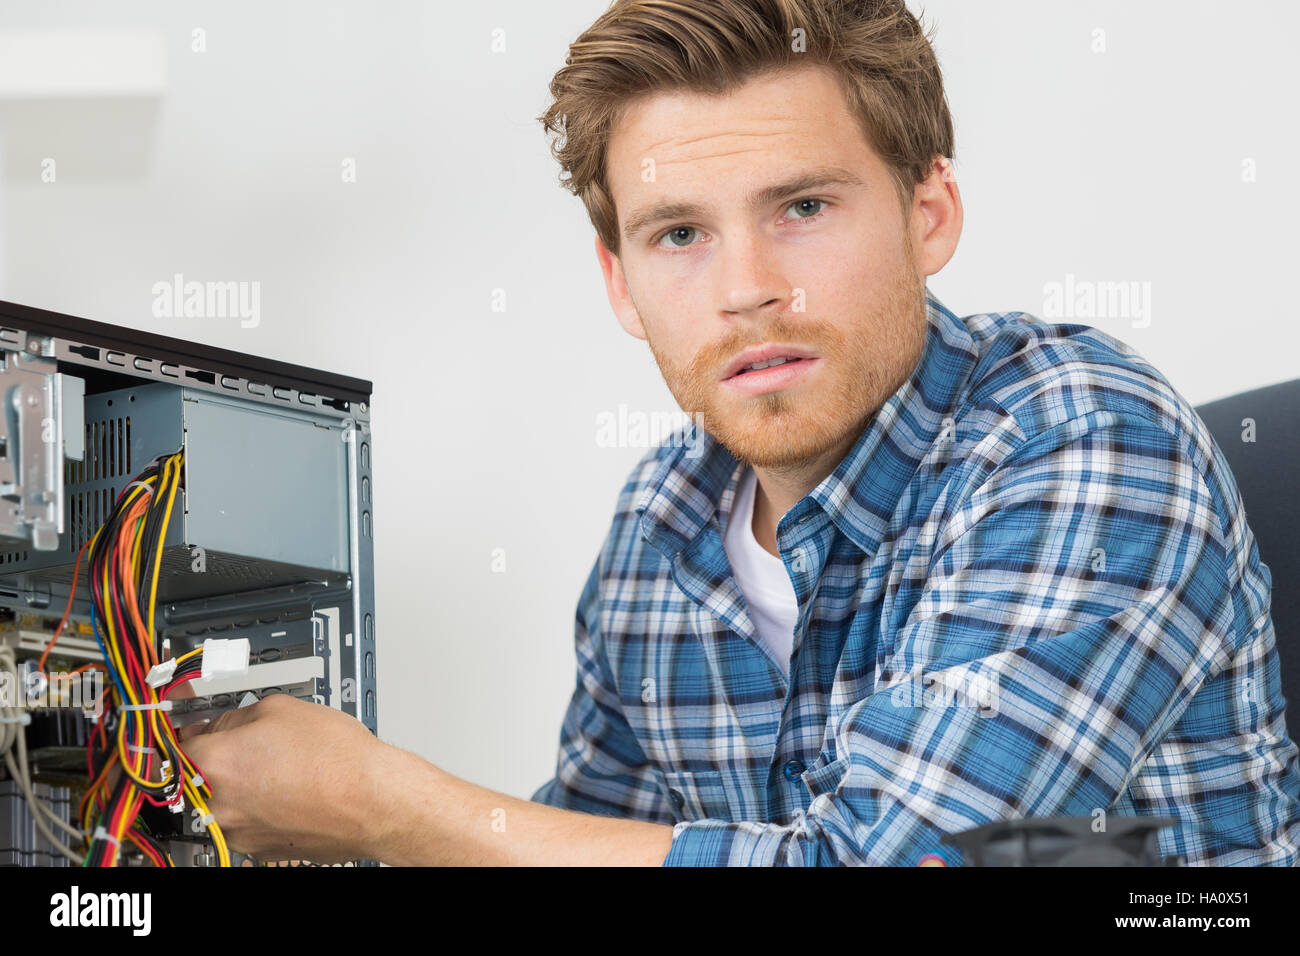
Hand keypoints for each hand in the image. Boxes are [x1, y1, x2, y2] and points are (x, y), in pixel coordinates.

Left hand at [181, 693, 388, 863]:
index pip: (174, 748)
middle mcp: (218, 806)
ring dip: (242, 785)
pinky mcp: (262, 850)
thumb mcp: (280, 707)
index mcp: (214, 765)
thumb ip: (237, 715)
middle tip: (249, 744)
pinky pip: (249, 822)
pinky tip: (293, 790)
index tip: (189, 731)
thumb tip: (223, 724)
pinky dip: (263, 807)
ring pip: (225, 801)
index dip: (184, 733)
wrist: (372, 801)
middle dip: (218, 759)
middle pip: (199, 777)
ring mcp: (239, 833)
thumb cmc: (336, 759)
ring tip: (281, 768)